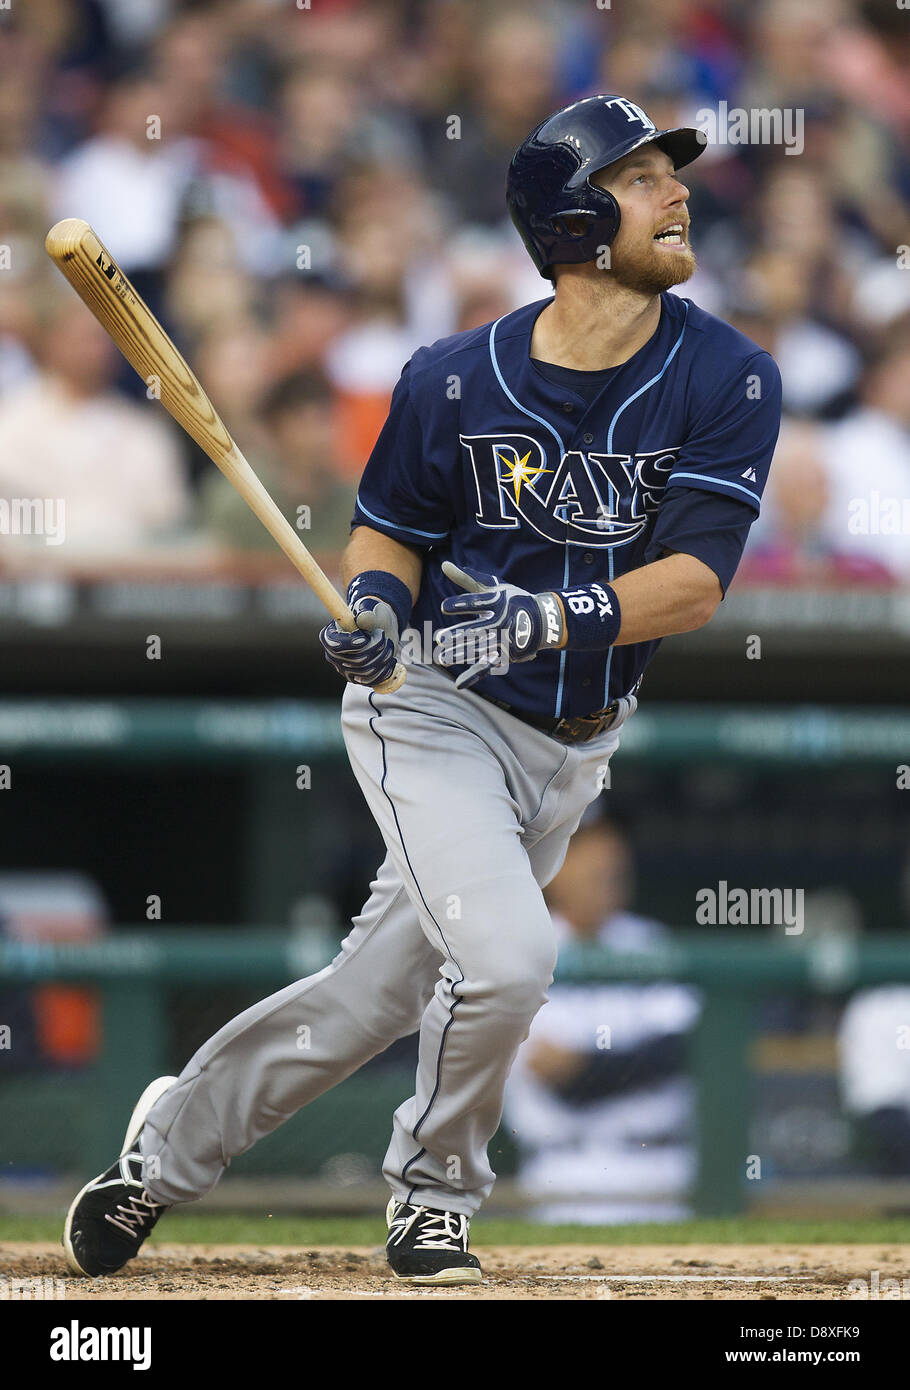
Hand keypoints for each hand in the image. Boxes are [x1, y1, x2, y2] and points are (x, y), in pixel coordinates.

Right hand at [319, 597, 400, 686]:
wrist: (380, 627)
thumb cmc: (371, 615)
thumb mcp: (370, 609)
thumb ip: (366, 613)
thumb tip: (362, 619)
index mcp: (330, 636)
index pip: (335, 646)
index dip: (352, 644)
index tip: (365, 637)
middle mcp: (333, 656)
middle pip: (356, 661)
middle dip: (375, 647)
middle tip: (382, 635)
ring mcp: (345, 670)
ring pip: (367, 672)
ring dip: (383, 657)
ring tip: (388, 645)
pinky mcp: (358, 679)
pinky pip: (373, 681)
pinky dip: (386, 670)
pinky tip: (391, 660)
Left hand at [436, 561, 562, 688]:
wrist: (543, 621)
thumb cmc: (512, 600)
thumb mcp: (493, 586)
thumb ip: (467, 579)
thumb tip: (443, 564)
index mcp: (498, 602)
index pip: (477, 603)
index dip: (460, 605)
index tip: (444, 608)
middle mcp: (501, 622)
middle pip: (477, 630)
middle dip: (458, 635)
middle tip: (438, 638)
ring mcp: (504, 641)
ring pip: (479, 650)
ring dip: (461, 655)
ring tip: (442, 658)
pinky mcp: (505, 655)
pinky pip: (487, 667)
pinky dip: (473, 676)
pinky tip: (458, 683)